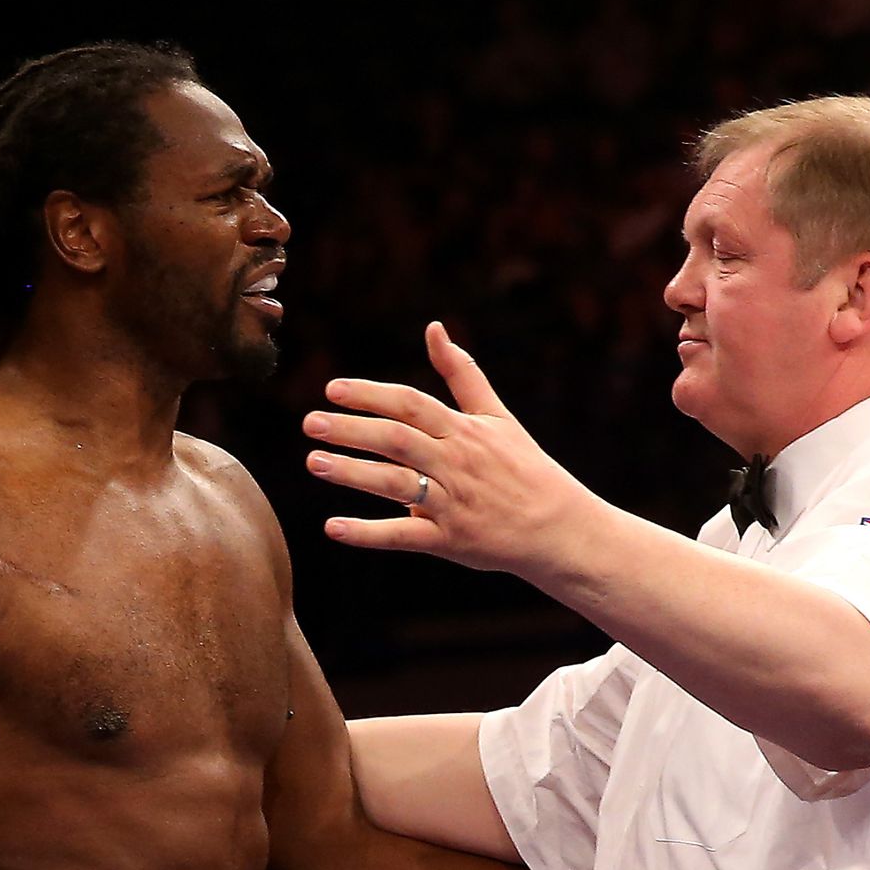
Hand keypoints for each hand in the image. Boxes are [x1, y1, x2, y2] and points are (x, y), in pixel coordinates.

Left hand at [303, 321, 601, 578]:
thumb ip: (462, 373)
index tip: (332, 389)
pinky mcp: (451, 541)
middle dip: (353, 430)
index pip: (411, 404)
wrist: (558, 527)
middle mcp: (456, 464)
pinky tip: (333, 527)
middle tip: (311, 423)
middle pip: (397, 440)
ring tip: (313, 463)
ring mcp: (453, 504)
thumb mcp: (496, 416)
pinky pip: (404, 537)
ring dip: (353, 473)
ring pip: (396, 484)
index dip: (371, 394)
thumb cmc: (522, 467)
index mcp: (464, 431)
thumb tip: (434, 327)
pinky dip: (368, 533)